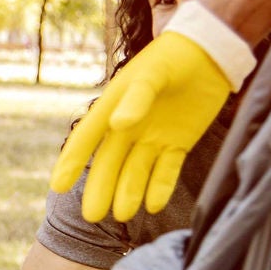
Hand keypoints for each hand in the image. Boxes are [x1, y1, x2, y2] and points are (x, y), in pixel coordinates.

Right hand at [52, 30, 232, 222]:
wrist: (212, 52)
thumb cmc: (174, 56)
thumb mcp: (154, 73)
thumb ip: (137, 98)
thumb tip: (118, 126)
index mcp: (114, 107)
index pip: (87, 139)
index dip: (72, 162)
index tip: (58, 186)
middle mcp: (129, 126)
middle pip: (111, 163)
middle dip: (101, 189)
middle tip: (92, 217)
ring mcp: (154, 136)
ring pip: (136, 171)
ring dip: (128, 192)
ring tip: (122, 216)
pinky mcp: (179, 143)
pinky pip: (166, 171)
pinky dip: (160, 187)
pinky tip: (153, 206)